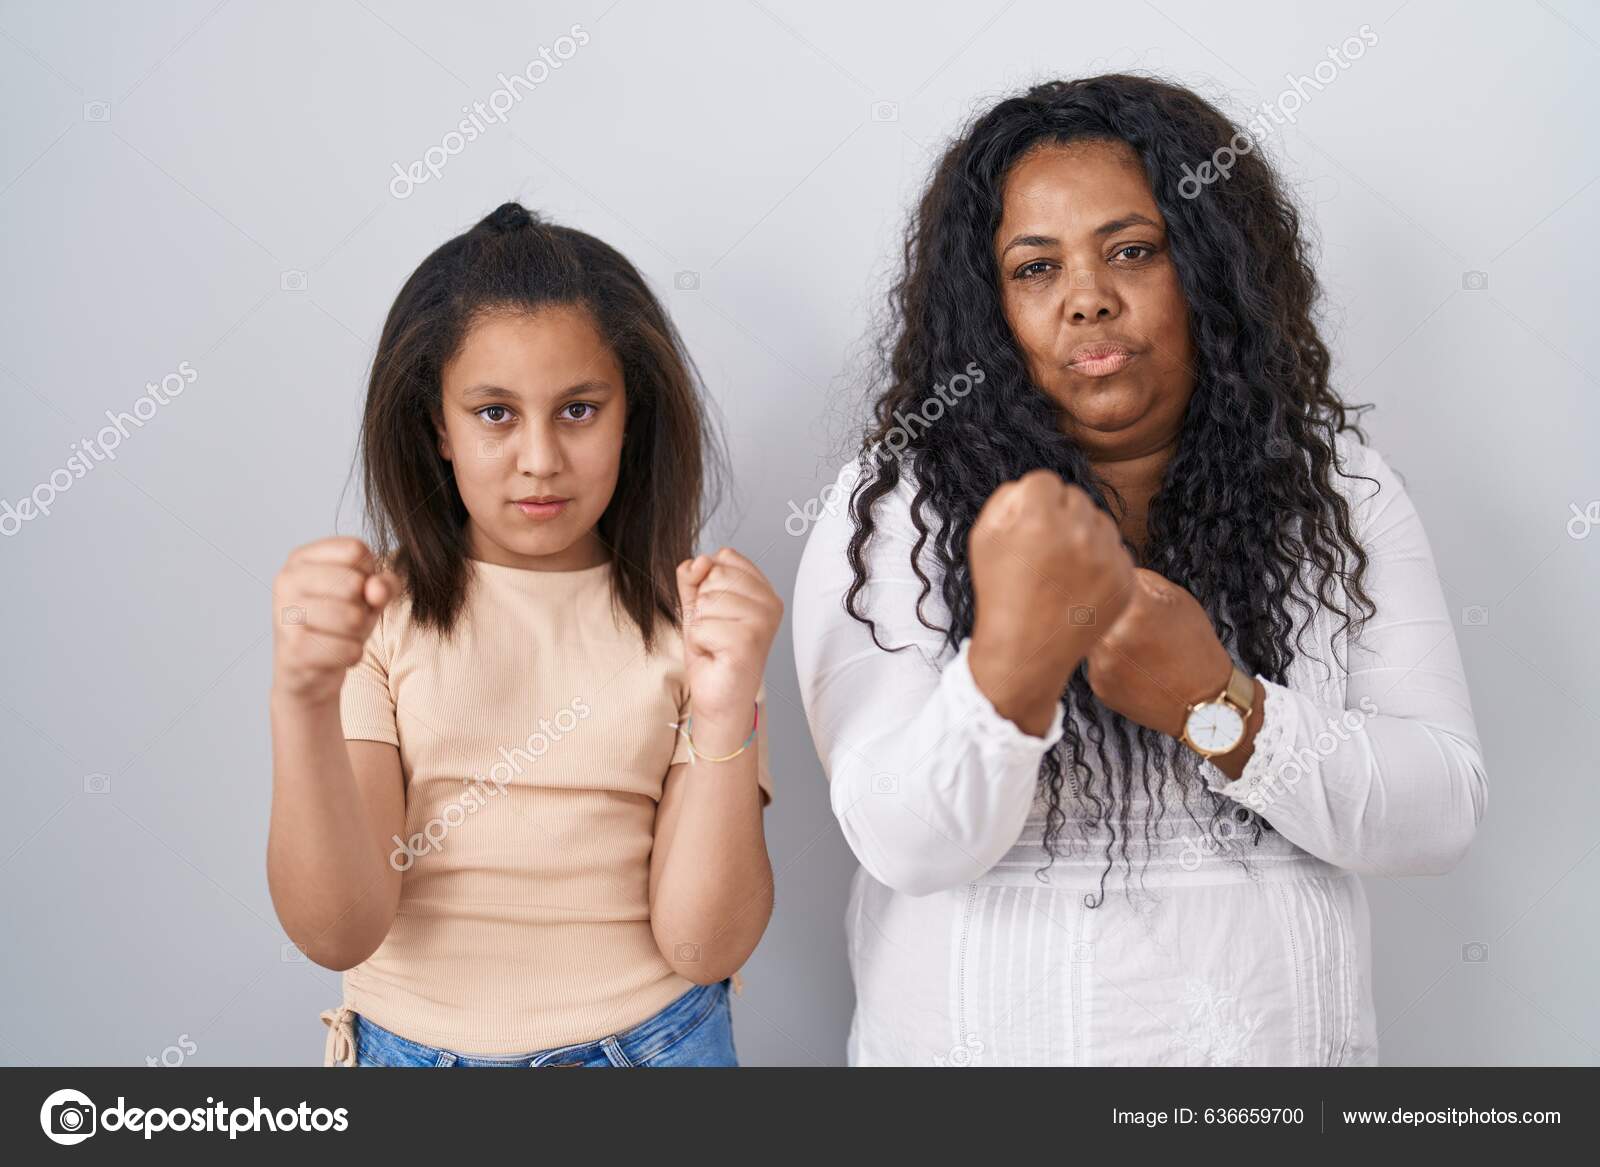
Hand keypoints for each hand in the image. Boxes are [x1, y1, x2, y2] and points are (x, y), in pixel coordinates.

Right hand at [272, 537, 400, 705]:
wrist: (308, 672)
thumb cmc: (339, 623)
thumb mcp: (367, 596)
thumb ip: (383, 584)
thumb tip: (377, 590)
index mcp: (302, 558)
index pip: (356, 550)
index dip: (369, 574)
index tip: (355, 590)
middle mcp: (287, 580)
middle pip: (354, 583)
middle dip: (364, 606)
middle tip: (349, 618)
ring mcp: (286, 614)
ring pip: (353, 617)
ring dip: (359, 632)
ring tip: (342, 636)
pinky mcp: (294, 649)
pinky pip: (348, 648)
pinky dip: (352, 654)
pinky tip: (337, 654)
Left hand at [676, 548, 782, 747]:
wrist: (719, 696)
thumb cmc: (713, 652)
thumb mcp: (697, 605)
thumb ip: (693, 577)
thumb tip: (699, 560)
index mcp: (764, 590)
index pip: (724, 557)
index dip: (707, 584)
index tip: (718, 612)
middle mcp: (770, 603)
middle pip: (715, 575)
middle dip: (703, 606)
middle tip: (716, 632)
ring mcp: (763, 622)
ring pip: (707, 600)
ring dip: (701, 627)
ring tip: (716, 644)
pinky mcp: (748, 641)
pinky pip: (702, 626)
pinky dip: (699, 644)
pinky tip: (716, 656)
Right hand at [966, 470, 1135, 732]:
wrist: (1026, 652)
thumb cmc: (1001, 593)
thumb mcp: (983, 538)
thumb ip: (1006, 498)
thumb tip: (1033, 487)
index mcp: (1038, 520)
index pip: (1045, 482)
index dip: (1032, 504)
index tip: (1027, 529)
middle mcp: (1078, 534)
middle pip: (1075, 497)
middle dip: (1059, 516)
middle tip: (1043, 550)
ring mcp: (1106, 558)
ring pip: (1100, 521)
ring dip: (1083, 535)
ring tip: (1061, 568)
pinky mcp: (1124, 579)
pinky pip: (1116, 550)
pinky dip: (1100, 562)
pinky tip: (1078, 584)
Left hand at [1084, 568, 1233, 737]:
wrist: (1204, 702)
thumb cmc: (1195, 646)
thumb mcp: (1177, 599)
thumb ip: (1140, 579)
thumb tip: (1111, 567)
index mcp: (1134, 608)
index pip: (1100, 579)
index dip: (1104, 579)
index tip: (1106, 580)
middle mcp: (1112, 636)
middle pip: (1089, 608)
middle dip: (1100, 607)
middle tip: (1125, 617)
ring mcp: (1102, 664)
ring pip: (1088, 635)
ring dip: (1102, 634)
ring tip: (1134, 644)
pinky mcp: (1099, 685)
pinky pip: (1092, 661)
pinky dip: (1106, 660)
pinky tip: (1132, 665)